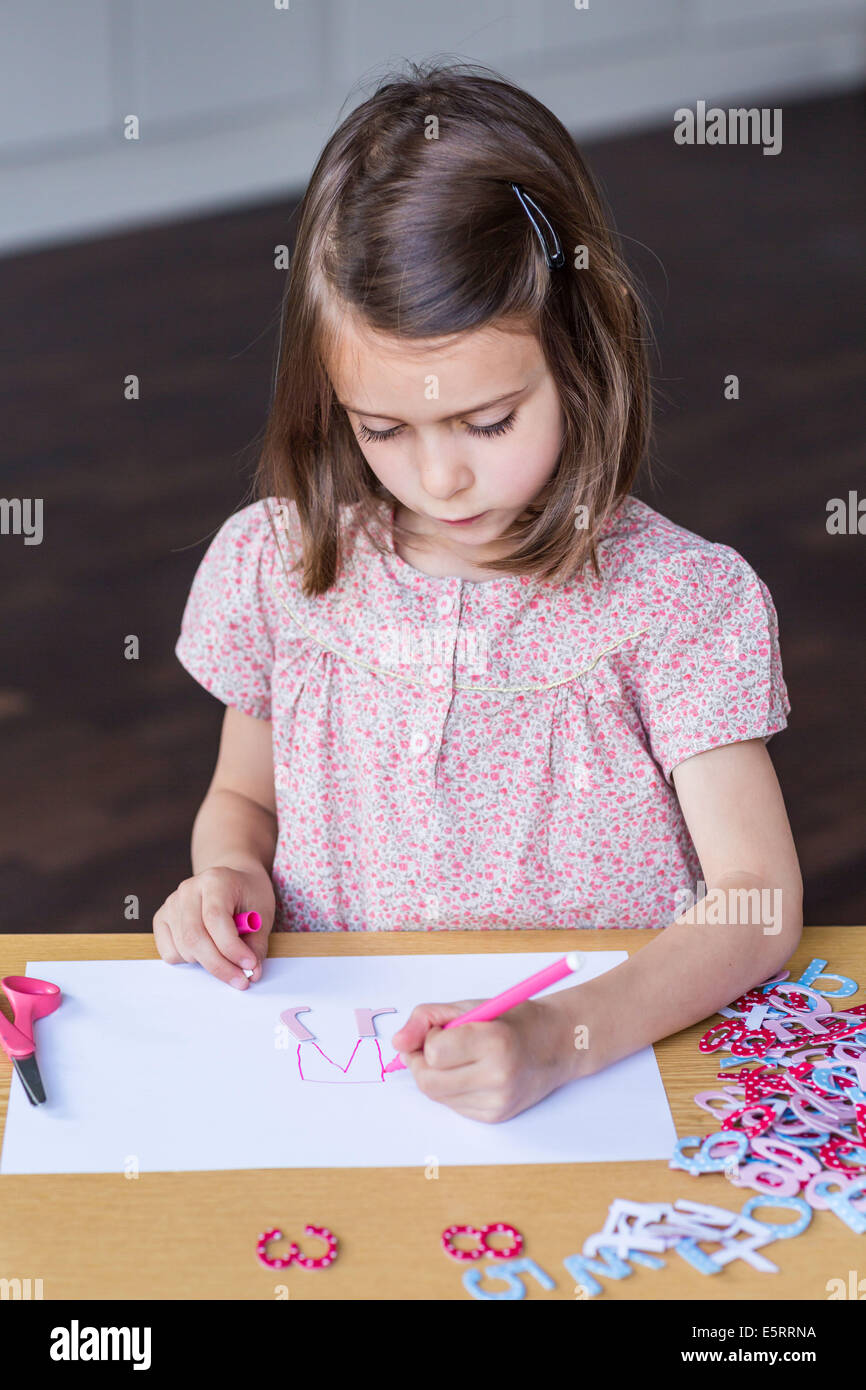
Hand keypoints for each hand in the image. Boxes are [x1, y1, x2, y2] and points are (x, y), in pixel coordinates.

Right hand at [153, 865, 274, 988]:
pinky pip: (169, 952)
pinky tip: (206, 949)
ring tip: (226, 954)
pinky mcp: (161, 918)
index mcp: (215, 880)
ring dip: (207, 963)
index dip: (232, 947)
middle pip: (195, 937)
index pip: (216, 919)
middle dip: (219, 965)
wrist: (231, 881)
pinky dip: (189, 960)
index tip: (250, 965)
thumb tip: (251, 974)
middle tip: (241, 979)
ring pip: (183, 949)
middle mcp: (188, 889)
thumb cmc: (247, 894)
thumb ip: (257, 944)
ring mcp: (172, 903)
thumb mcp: (262, 913)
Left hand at [389, 997, 570, 1122]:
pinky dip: (451, 1088)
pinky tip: (471, 1073)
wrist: (557, 1045)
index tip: (441, 1029)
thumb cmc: (513, 1020)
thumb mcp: (471, 1006)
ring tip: (457, 1058)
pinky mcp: (494, 1117)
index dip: (428, 1039)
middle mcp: (498, 1077)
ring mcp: (497, 1102)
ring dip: (435, 1076)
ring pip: (436, 1096)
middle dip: (421, 1063)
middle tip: (435, 1045)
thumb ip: (428, 1018)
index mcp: (495, 1042)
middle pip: (428, 1082)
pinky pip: (452, 1105)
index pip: (434, 1052)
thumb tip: (397, 1043)